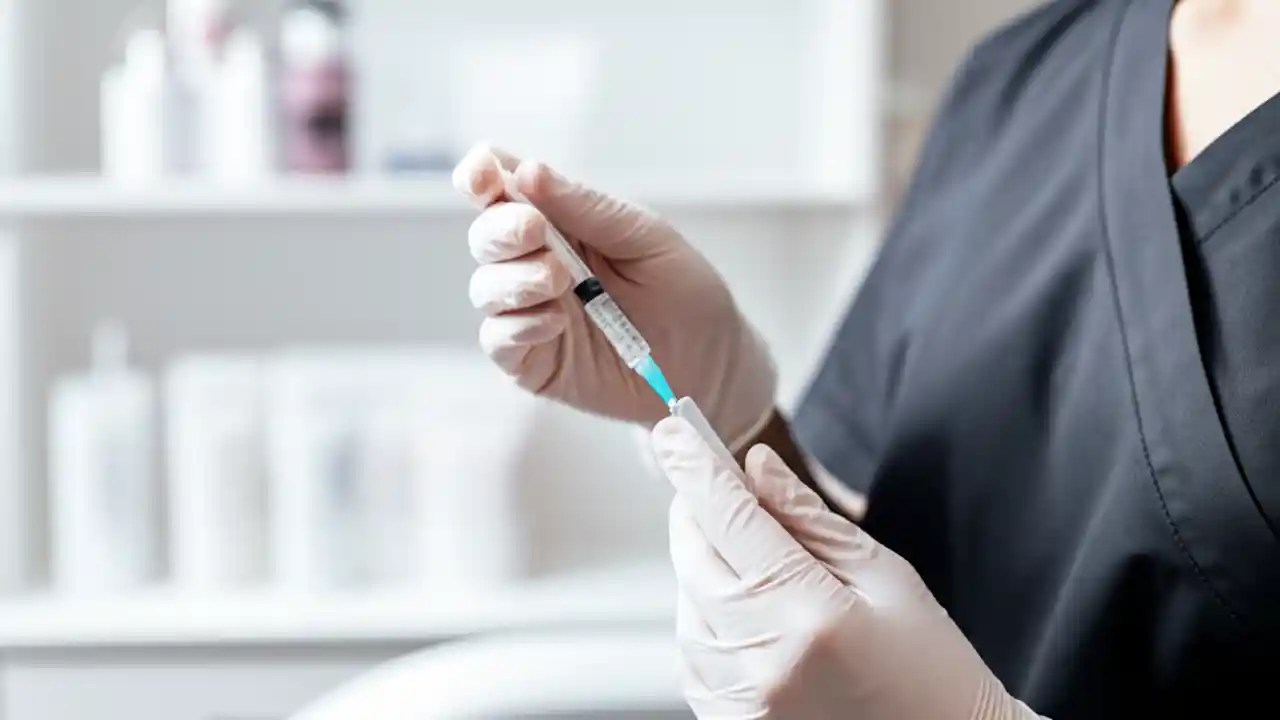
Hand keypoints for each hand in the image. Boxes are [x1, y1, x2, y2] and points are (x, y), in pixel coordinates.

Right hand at [453, 144, 775, 447]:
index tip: (483, 174)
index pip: (504, 190)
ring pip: (485, 287)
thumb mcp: (648, 240)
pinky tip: (555, 323)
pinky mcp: (532, 361)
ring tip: (557, 281)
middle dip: (500, 228)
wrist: (710, 370)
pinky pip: (498, 339)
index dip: (481, 176)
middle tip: (534, 230)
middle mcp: (537, 264)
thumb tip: (527, 170)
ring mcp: (531, 313)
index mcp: (563, 223)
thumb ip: (590, 209)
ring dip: (512, 279)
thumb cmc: (686, 297)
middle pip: (486, 236)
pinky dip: (517, 326)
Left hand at [651, 417, 1043, 719]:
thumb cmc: (933, 669)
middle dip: (697, 512)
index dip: (696, 467)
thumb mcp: (886, 576)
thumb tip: (756, 467)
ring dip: (704, 567)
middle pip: (694, 559)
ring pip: (686, 604)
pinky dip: (705, 618)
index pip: (730, 519)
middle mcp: (764, 662)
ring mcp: (741, 702)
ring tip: (754, 562)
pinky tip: (748, 610)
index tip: (673, 429)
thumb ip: (809, 518)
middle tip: (717, 486)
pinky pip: (692, 652)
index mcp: (811, 615)